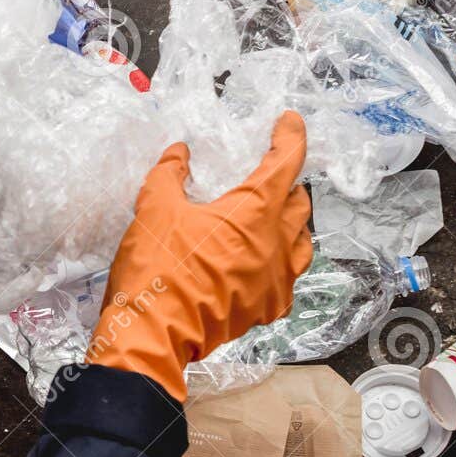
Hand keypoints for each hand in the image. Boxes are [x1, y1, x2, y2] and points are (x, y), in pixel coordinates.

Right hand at [87, 112, 313, 401]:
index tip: (289, 122)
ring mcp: (277, 280)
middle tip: (265, 175)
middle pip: (301, 203)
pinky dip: (278, 263)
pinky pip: (286, 279)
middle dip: (288, 183)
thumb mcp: (154, 208)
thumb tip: (179, 153)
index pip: (287, 162)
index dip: (291, 136)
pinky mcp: (267, 308)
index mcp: (255, 211)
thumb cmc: (157, 268)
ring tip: (269, 218)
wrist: (153, 334)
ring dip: (290, 224)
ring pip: (301, 243)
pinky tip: (258, 263)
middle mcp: (277, 243)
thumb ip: (169, 174)